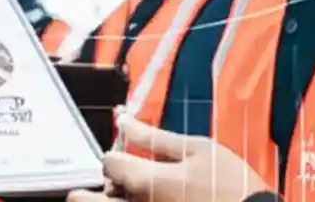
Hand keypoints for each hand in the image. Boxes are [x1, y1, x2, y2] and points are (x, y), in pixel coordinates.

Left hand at [67, 115, 270, 201]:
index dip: (117, 154)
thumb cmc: (230, 185)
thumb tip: (123, 120)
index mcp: (144, 182)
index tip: (132, 154)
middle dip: (94, 190)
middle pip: (84, 201)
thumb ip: (154, 138)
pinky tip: (152, 201)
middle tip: (120, 183)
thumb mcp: (197, 150)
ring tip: (137, 193)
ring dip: (113, 200)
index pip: (107, 163)